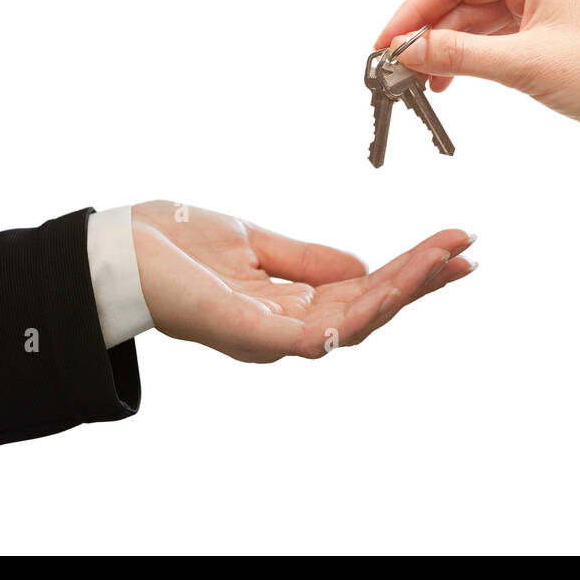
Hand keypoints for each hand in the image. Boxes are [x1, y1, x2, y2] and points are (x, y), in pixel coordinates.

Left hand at [130, 201, 476, 361]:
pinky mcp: (257, 336)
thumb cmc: (172, 245)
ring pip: (358, 321)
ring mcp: (273, 336)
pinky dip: (366, 308)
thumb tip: (363, 266)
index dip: (409, 270)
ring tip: (446, 258)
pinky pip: (325, 332)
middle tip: (467, 250)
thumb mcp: (255, 242)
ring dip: (406, 289)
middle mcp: (287, 329)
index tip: (452, 244)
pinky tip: (396, 284)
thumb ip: (307, 259)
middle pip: (371, 310)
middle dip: (422, 280)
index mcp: (289, 305)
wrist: (112, 248)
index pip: (363, 290)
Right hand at [375, 0, 579, 178]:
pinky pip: (490, 47)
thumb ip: (462, 56)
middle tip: (394, 67)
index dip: (415, 7)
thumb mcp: (525, 65)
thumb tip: (410, 49)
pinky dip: (465, 64)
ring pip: (473, 26)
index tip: (388, 41)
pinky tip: (447, 83)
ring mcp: (539, 17)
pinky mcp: (543, 47)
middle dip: (425, 31)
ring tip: (416, 82)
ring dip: (443, 51)